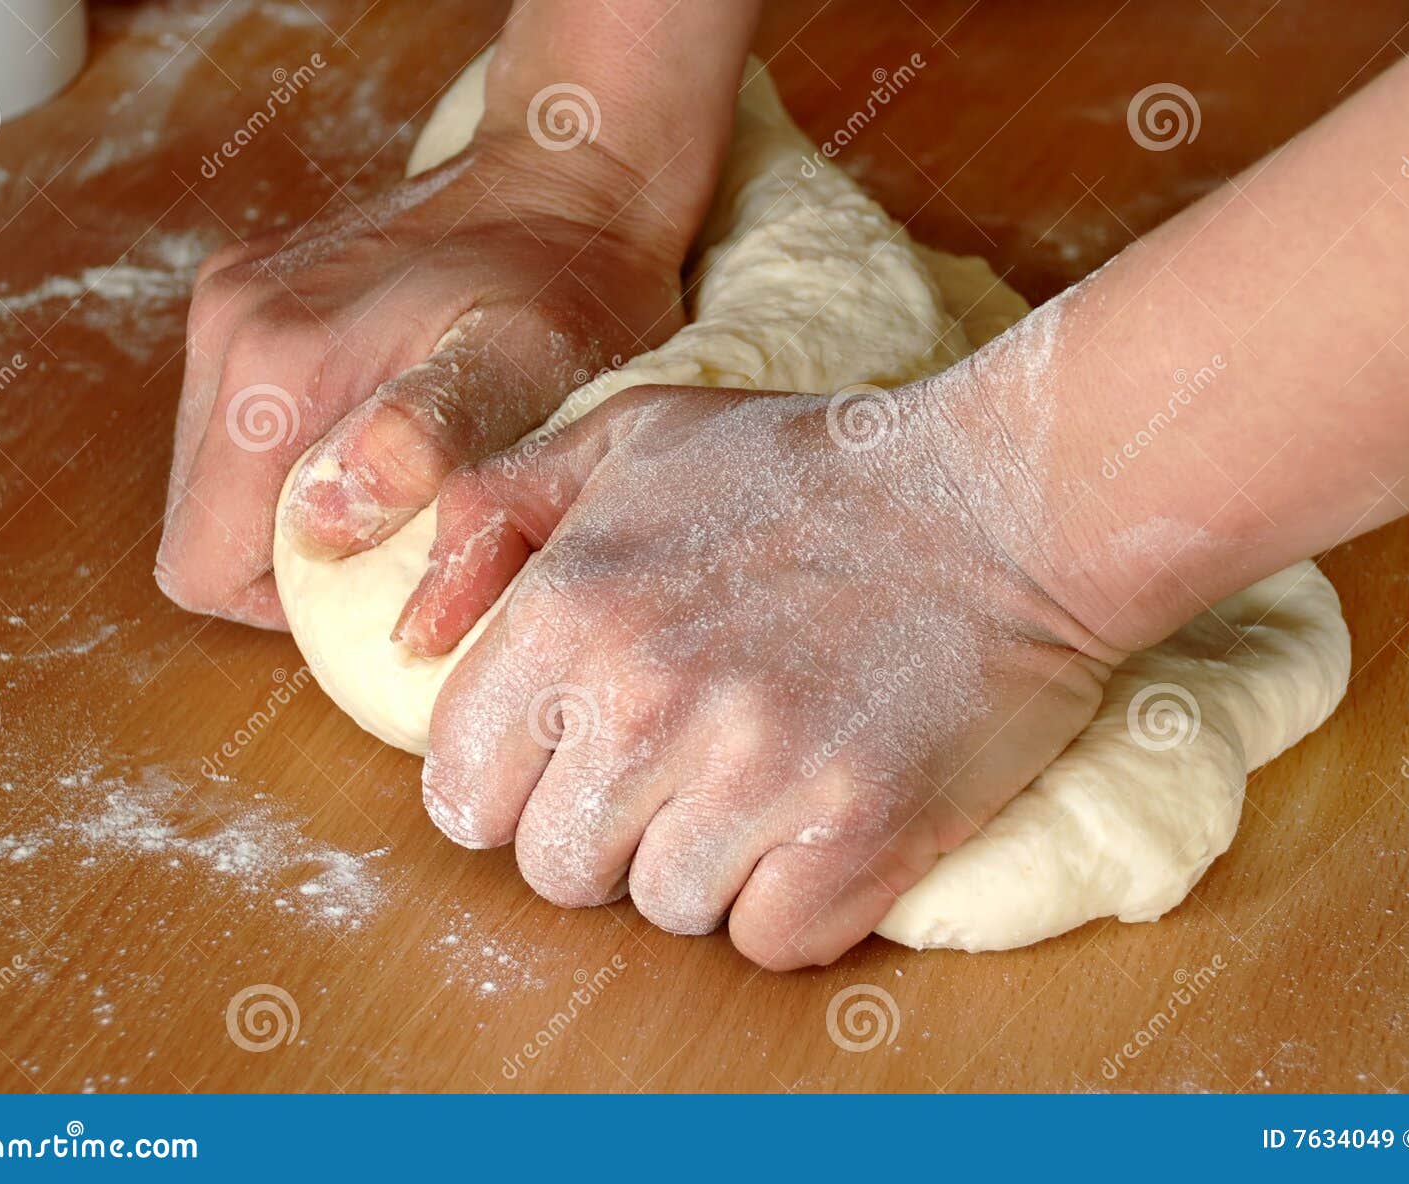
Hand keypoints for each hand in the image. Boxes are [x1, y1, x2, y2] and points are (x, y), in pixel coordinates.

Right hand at [154, 129, 686, 627]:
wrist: (564, 178)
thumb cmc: (562, 291)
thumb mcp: (524, 370)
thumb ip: (428, 438)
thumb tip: (325, 517)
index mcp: (277, 371)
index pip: (202, 564)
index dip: (278, 602)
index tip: (368, 577)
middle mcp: (230, 329)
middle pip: (200, 521)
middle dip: (284, 552)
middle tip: (392, 531)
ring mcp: (230, 301)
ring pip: (214, 471)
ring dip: (286, 499)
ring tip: (392, 476)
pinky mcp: (245, 286)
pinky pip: (233, 411)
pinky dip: (288, 443)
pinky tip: (375, 421)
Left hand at [397, 383, 1123, 968]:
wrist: (1003, 498)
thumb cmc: (808, 469)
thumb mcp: (630, 440)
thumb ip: (492, 514)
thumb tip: (404, 637)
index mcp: (569, 611)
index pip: (461, 789)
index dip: (512, 784)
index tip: (573, 761)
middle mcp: (645, 701)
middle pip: (554, 869)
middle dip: (605, 832)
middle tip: (683, 765)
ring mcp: (756, 774)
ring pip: (663, 910)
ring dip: (705, 864)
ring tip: (764, 776)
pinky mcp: (860, 833)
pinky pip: (769, 940)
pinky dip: (791, 901)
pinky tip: (820, 820)